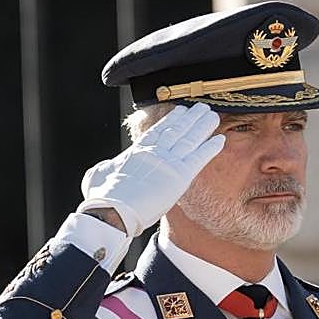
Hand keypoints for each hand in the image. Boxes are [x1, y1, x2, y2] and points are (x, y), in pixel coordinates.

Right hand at [78, 102, 224, 235]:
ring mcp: (168, 162)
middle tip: (202, 107)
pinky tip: (220, 139)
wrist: (113, 210)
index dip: (171, 120)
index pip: (158, 131)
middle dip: (191, 118)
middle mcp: (155, 152)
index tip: (180, 110)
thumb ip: (107, 168)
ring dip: (203, 126)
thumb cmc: (103, 197)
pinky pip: (199, 158)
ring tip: (212, 115)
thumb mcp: (98, 175)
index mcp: (137, 151)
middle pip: (177, 130)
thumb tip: (107, 168)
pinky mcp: (180, 176)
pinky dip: (210, 148)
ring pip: (190, 139)